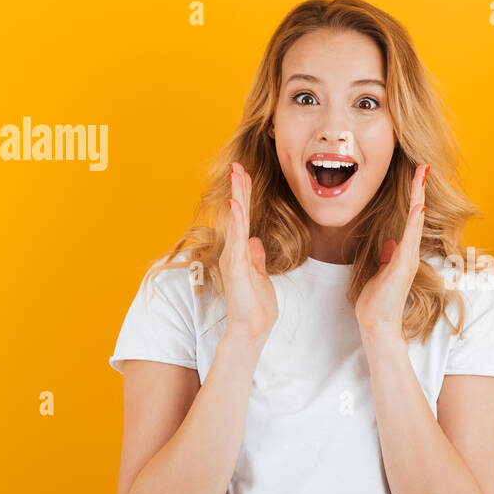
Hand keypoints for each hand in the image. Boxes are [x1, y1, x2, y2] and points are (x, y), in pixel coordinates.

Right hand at [222, 162, 278, 343]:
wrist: (251, 328)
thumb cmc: (255, 306)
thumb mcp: (261, 276)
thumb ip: (256, 258)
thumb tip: (255, 241)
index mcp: (241, 252)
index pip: (244, 218)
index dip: (245, 196)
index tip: (245, 175)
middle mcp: (233, 251)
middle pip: (238, 213)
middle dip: (239, 188)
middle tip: (238, 165)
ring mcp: (233, 256)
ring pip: (236, 219)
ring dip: (237, 196)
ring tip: (237, 174)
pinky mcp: (235, 265)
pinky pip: (236, 237)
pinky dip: (237, 219)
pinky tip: (235, 203)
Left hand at [356, 163, 427, 341]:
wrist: (377, 324)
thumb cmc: (377, 302)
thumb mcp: (379, 273)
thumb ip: (386, 257)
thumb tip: (389, 243)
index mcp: (403, 253)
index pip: (410, 219)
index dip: (412, 197)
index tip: (415, 177)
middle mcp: (409, 253)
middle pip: (416, 215)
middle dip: (419, 190)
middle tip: (423, 166)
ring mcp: (408, 259)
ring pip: (415, 222)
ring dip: (418, 198)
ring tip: (421, 176)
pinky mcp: (403, 267)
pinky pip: (410, 239)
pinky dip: (414, 222)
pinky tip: (417, 207)